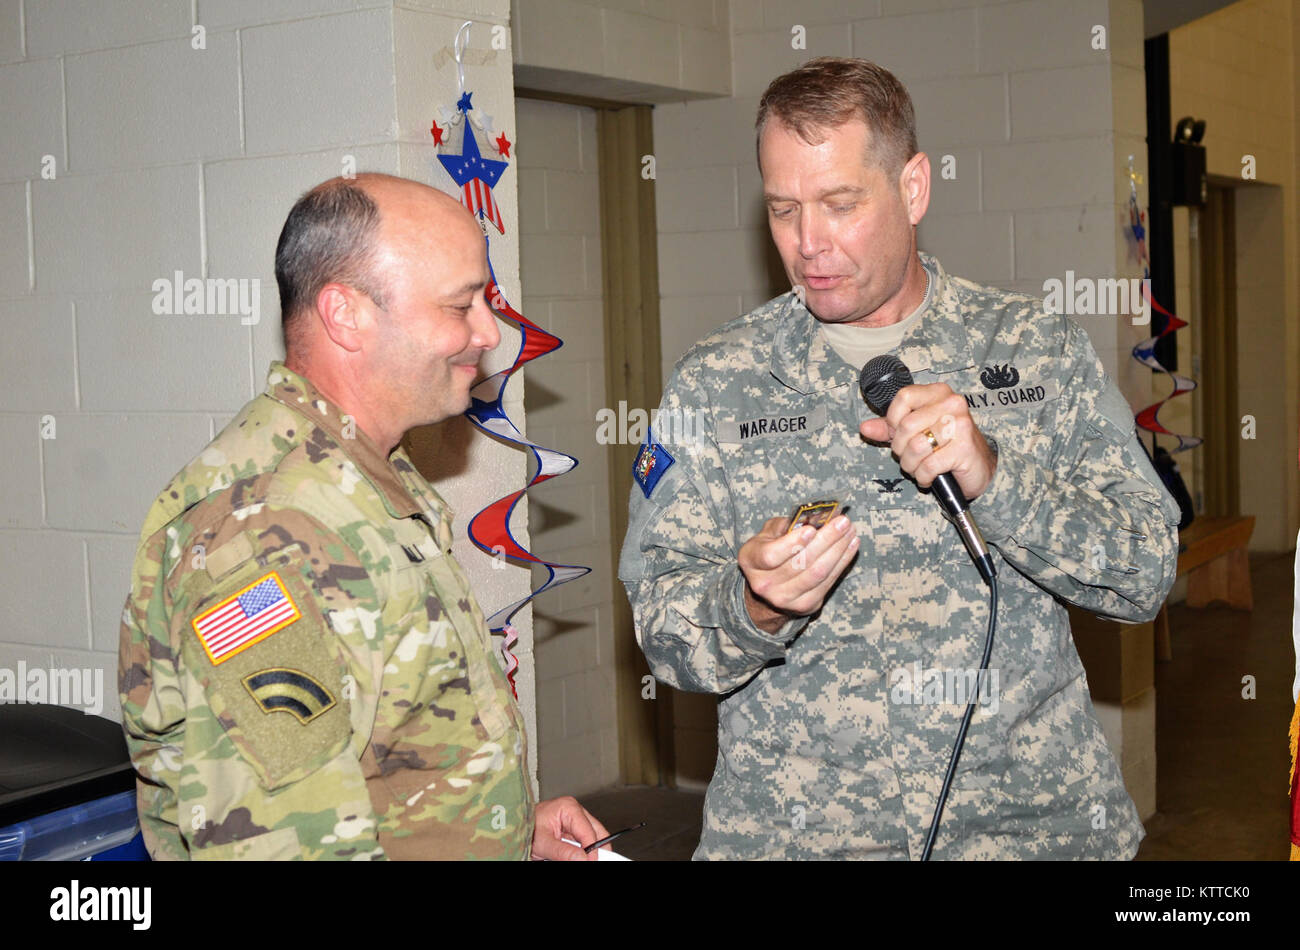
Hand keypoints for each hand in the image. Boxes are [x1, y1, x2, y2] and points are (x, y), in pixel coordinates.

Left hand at [530, 796, 610, 860]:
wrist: (515, 827)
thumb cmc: (525, 828)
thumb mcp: (543, 843)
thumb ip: (564, 852)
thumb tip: (583, 859)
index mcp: (569, 808)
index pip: (589, 832)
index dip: (592, 851)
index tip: (591, 862)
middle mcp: (575, 811)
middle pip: (596, 833)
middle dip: (594, 850)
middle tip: (590, 861)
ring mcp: (575, 820)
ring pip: (592, 838)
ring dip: (586, 851)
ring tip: (576, 857)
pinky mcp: (573, 829)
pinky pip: (583, 841)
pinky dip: (581, 851)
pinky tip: (574, 855)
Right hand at [739, 515, 859, 633]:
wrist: (769, 587)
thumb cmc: (770, 550)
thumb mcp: (768, 534)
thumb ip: (787, 525)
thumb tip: (815, 517)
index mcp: (751, 561)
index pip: (771, 555)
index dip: (792, 543)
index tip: (811, 529)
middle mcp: (764, 584)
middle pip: (800, 563)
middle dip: (826, 540)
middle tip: (843, 522)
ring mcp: (785, 598)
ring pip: (818, 573)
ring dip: (838, 550)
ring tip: (850, 532)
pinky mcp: (805, 605)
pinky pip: (828, 582)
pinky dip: (842, 562)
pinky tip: (850, 546)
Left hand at [858, 382, 995, 499]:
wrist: (980, 467)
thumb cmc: (946, 446)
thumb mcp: (916, 432)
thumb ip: (890, 428)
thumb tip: (865, 427)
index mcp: (938, 393)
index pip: (903, 397)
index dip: (893, 421)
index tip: (898, 434)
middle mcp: (952, 404)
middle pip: (906, 425)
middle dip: (901, 449)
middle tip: (910, 457)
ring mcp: (960, 425)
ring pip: (915, 446)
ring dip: (911, 465)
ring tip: (919, 467)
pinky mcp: (964, 448)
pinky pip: (928, 465)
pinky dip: (924, 476)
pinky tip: (930, 476)